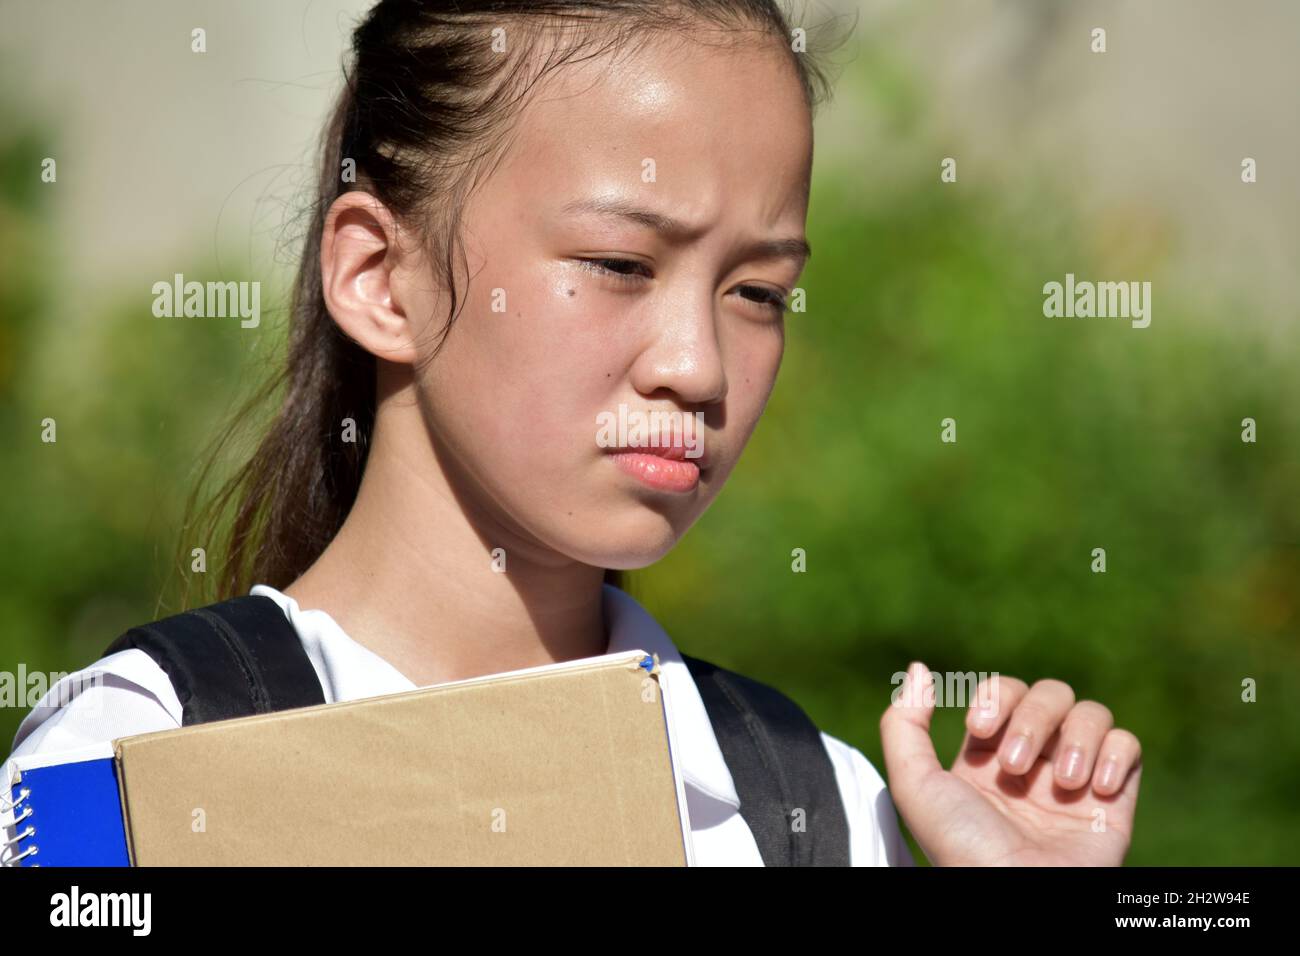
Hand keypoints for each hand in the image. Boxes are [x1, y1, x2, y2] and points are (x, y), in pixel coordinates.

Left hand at [879, 661, 1141, 865]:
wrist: (1019, 895)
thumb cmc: (963, 847)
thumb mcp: (915, 785)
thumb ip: (904, 725)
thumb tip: (918, 670)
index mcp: (987, 755)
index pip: (1004, 690)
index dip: (996, 696)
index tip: (980, 729)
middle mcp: (1033, 761)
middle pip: (1049, 693)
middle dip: (1032, 720)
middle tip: (1015, 768)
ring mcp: (1074, 777)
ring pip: (1091, 712)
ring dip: (1077, 737)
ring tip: (1064, 785)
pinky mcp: (1113, 798)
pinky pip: (1128, 744)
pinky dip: (1114, 754)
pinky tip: (1095, 788)